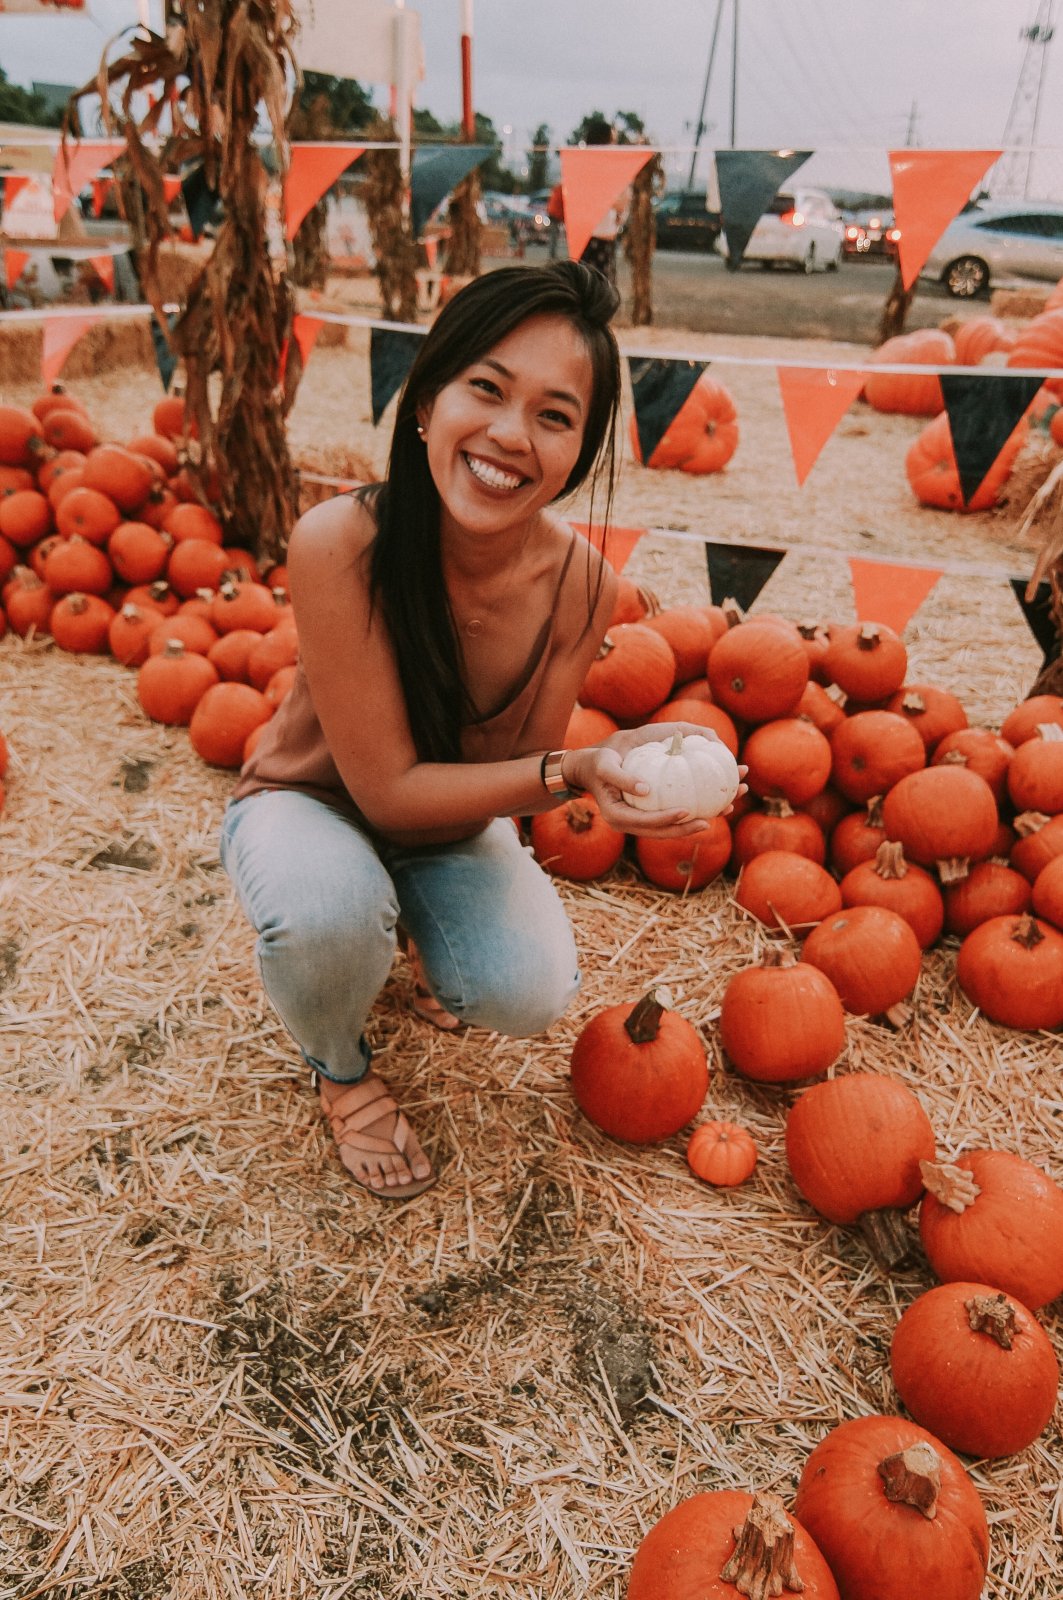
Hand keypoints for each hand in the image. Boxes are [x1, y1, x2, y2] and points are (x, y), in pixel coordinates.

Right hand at [564, 722, 747, 837]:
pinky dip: (697, 803)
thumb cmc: (598, 763)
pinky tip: (719, 794)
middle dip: (692, 826)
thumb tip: (646, 790)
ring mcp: (644, 819)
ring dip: (703, 815)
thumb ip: (621, 778)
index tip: (688, 812)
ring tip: (729, 805)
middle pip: (666, 831)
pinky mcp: (653, 811)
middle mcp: (634, 824)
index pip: (647, 824)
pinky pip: (677, 811)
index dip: (668, 821)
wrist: (591, 766)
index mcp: (619, 818)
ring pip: (675, 823)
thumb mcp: (604, 766)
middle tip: (716, 817)